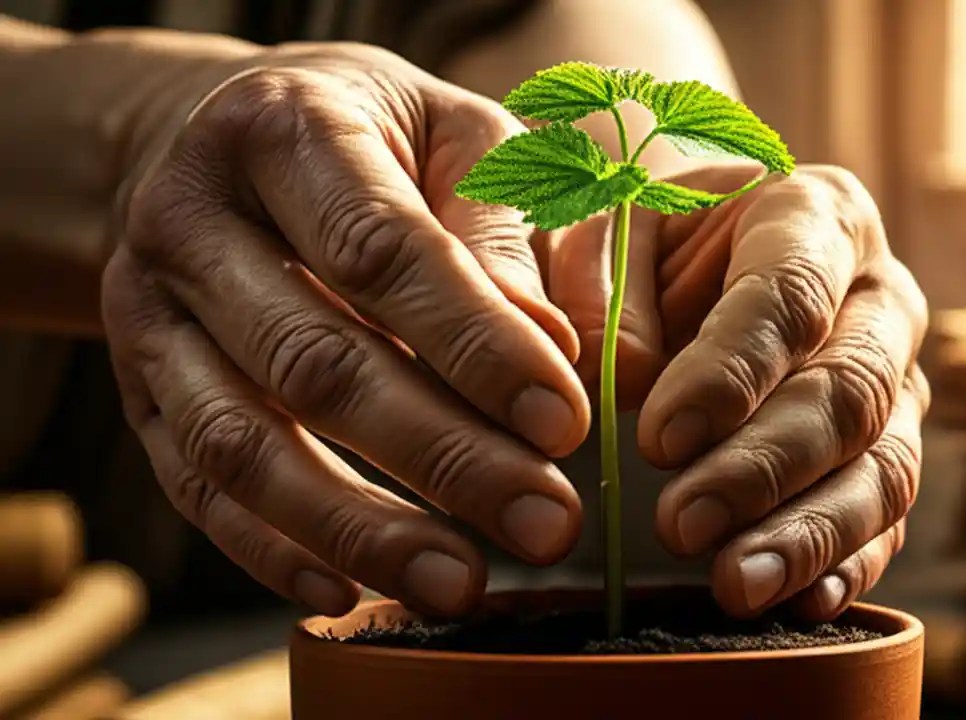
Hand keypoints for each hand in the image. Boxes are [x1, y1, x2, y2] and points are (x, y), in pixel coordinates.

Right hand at [101, 43, 591, 617]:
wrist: (225, 138)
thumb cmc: (382, 140)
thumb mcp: (460, 138)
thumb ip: (512, 231)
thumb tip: (559, 351)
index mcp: (286, 127)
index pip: (381, 249)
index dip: (475, 345)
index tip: (563, 423)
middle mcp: (192, 217)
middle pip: (314, 360)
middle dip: (441, 457)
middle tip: (544, 524)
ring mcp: (147, 311)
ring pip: (240, 442)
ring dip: (357, 530)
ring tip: (460, 584)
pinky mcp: (136, 388)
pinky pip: (193, 486)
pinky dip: (271, 550)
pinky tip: (349, 595)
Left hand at [552, 163, 928, 618]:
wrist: (686, 266)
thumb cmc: (639, 241)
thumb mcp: (598, 227)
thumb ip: (597, 278)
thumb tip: (627, 374)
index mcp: (814, 215)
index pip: (791, 293)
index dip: (732, 371)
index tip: (658, 438)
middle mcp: (877, 297)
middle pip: (851, 389)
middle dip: (766, 466)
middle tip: (681, 525)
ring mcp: (894, 380)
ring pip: (884, 465)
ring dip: (807, 533)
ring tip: (731, 584)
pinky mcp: (885, 451)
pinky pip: (888, 519)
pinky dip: (844, 564)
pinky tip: (796, 602)